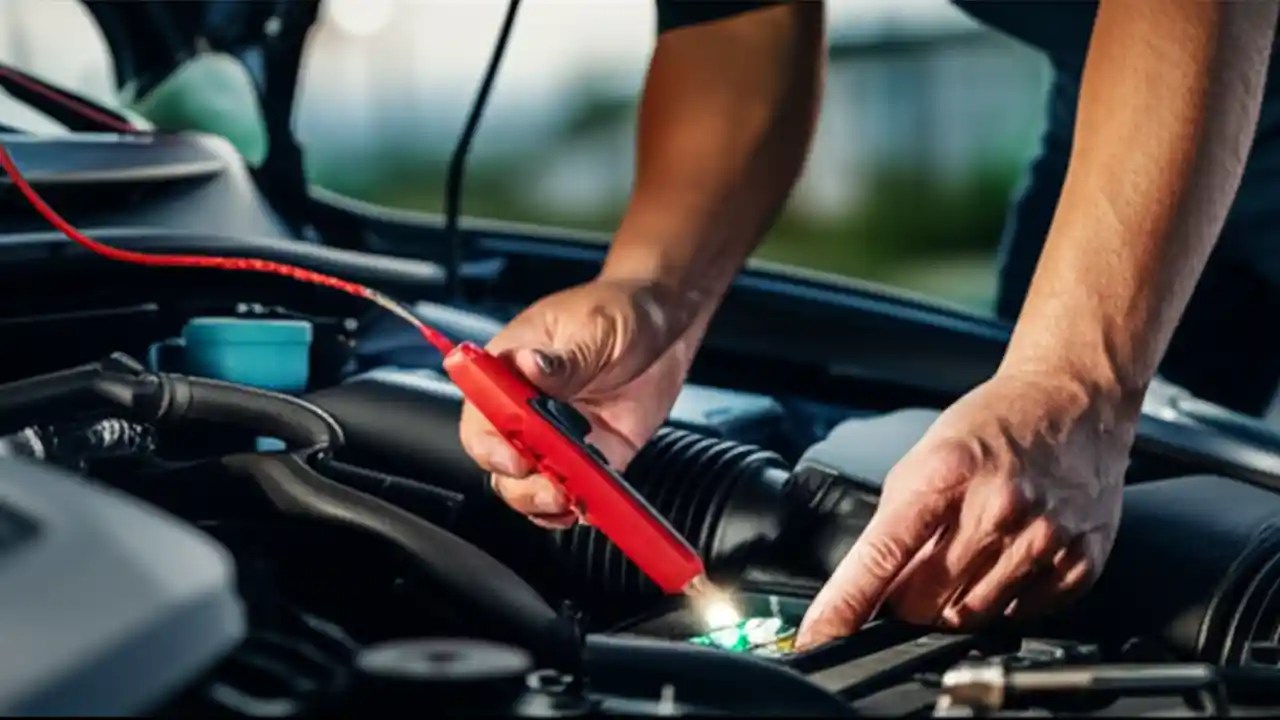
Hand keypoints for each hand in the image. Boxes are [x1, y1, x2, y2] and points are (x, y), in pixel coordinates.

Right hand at [458, 278, 698, 528]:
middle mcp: (525, 409)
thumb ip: (564, 358)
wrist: (664, 321)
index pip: (480, 417)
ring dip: (547, 502)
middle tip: (554, 485)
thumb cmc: (618, 309)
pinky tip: (595, 504)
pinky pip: (576, 492)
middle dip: (520, 484)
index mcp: (509, 370)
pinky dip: (581, 506)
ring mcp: (558, 437)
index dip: (490, 445)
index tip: (516, 457)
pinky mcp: (594, 456)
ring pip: (531, 486)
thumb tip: (530, 366)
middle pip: (500, 463)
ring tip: (574, 497)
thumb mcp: (593, 326)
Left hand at [796, 370, 1136, 648]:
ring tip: (968, 558)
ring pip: (971, 616)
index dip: (845, 604)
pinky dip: (1005, 602)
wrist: (1072, 403)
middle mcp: (996, 506)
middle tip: (919, 571)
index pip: (882, 554)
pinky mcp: (1080, 561)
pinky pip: (1022, 615)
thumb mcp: (927, 457)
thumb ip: (898, 522)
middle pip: (925, 602)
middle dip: (908, 601)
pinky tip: (1008, 561)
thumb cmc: (993, 427)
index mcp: (945, 473)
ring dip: (955, 604)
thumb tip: (876, 591)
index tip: (820, 635)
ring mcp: (1042, 536)